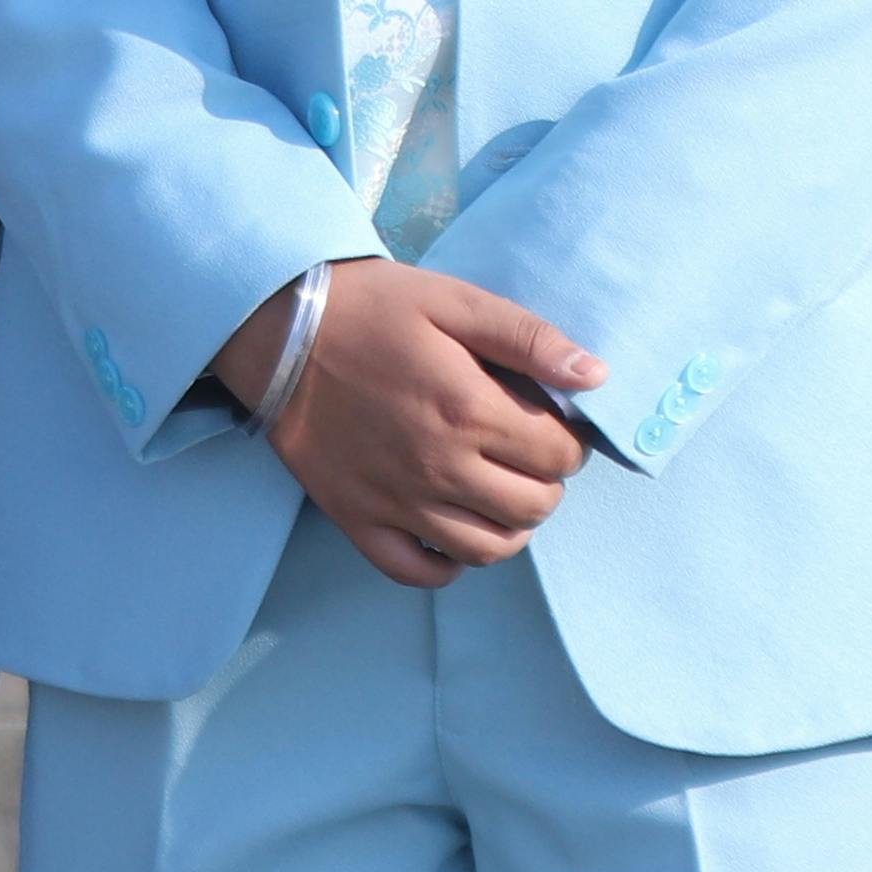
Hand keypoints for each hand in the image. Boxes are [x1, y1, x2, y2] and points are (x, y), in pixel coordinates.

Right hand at [218, 263, 606, 587]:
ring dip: (510, 527)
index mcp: (469, 410)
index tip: (550, 423)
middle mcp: (439, 466)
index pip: (560, 455)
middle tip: (524, 454)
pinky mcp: (356, 517)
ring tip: (497, 493)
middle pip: (534, 507)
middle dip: (545, 482)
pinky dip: (447, 564)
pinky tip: (451, 532)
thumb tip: (597, 377)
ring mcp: (396, 500)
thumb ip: (528, 338)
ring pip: (487, 548)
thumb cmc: (369, 308)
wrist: (274, 328)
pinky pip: (417, 570)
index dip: (570, 440)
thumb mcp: (452, 302)